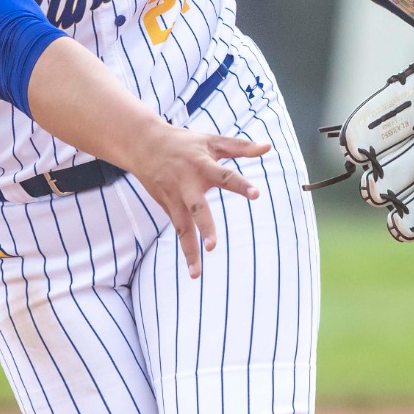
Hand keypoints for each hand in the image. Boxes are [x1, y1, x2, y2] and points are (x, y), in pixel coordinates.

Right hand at [127, 124, 269, 278]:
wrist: (144, 145)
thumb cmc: (185, 142)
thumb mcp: (212, 140)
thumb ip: (241, 147)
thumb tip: (269, 147)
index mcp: (202, 165)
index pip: (225, 176)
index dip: (240, 184)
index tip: (256, 193)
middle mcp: (186, 183)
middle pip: (196, 207)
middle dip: (204, 226)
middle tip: (213, 245)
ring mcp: (174, 198)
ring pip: (182, 227)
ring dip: (189, 250)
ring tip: (196, 273)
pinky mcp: (167, 207)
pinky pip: (179, 230)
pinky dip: (186, 249)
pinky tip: (194, 270)